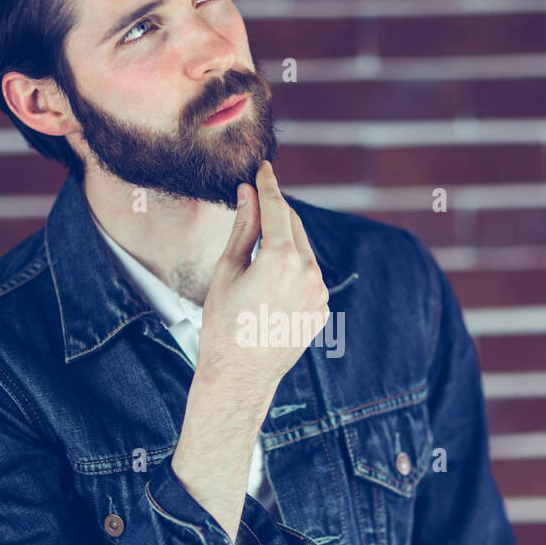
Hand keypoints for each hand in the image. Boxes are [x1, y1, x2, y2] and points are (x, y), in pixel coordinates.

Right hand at [197, 161, 329, 404]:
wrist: (240, 376)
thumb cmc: (223, 325)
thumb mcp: (227, 271)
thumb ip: (244, 228)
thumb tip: (249, 194)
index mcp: (282, 257)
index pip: (277, 208)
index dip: (269, 185)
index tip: (265, 168)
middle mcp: (308, 272)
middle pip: (294, 226)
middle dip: (277, 213)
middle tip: (260, 201)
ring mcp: (319, 293)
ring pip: (303, 253)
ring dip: (285, 243)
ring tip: (259, 253)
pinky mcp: (321, 310)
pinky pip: (309, 278)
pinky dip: (293, 270)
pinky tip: (270, 285)